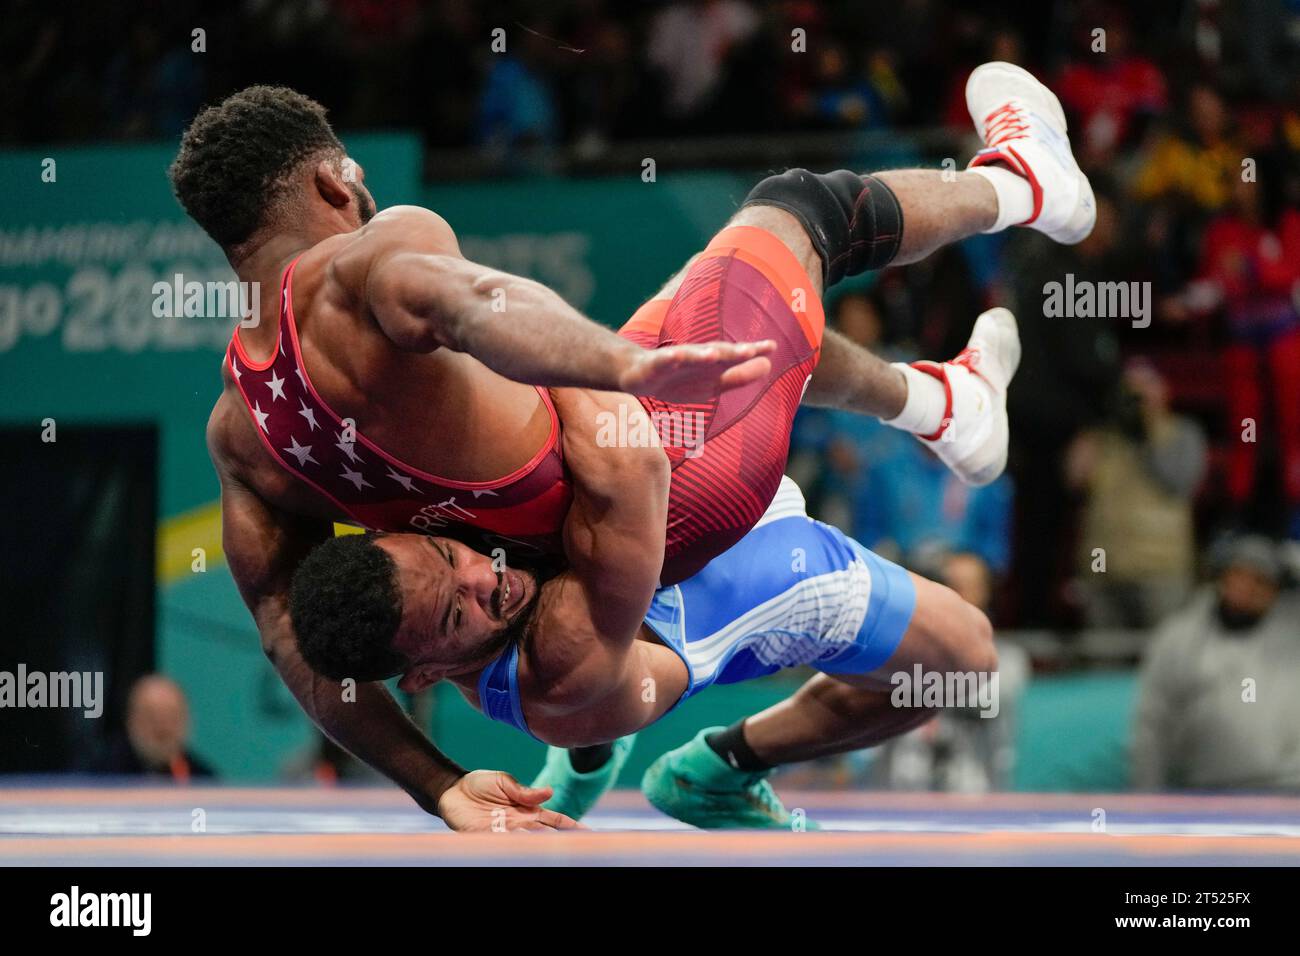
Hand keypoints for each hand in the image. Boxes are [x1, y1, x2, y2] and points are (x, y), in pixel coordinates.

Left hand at [436, 769, 586, 831]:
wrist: (452, 789)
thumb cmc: (480, 784)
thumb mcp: (504, 781)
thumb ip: (525, 790)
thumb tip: (550, 792)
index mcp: (527, 811)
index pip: (554, 821)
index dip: (570, 827)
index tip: (589, 834)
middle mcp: (519, 825)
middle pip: (544, 834)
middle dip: (558, 841)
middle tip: (574, 846)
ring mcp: (502, 833)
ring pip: (525, 841)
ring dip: (537, 843)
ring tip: (552, 846)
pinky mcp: (483, 837)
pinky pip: (500, 842)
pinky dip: (511, 843)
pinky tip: (519, 840)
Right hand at [619, 340, 774, 402]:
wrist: (639, 375)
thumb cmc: (679, 378)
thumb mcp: (712, 384)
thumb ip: (739, 377)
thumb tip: (768, 366)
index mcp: (712, 364)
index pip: (735, 356)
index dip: (752, 351)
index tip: (772, 346)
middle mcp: (697, 358)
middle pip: (716, 354)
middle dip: (733, 352)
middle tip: (752, 350)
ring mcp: (675, 360)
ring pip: (691, 356)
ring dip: (703, 354)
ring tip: (716, 354)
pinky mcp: (654, 365)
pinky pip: (663, 362)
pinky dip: (670, 359)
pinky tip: (676, 356)